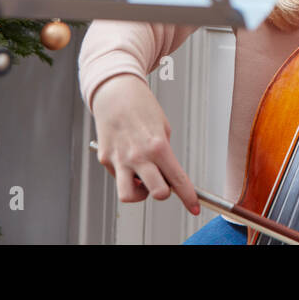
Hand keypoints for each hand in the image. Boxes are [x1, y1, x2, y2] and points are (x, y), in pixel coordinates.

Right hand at [91, 74, 200, 215]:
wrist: (116, 92)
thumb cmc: (141, 107)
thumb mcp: (163, 128)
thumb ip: (165, 154)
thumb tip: (166, 174)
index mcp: (158, 146)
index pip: (178, 179)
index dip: (188, 197)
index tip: (194, 206)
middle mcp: (138, 156)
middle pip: (157, 193)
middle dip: (164, 192)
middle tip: (163, 182)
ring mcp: (119, 159)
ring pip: (129, 196)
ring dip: (139, 192)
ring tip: (142, 178)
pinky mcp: (105, 159)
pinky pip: (117, 178)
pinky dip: (125, 175)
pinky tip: (128, 160)